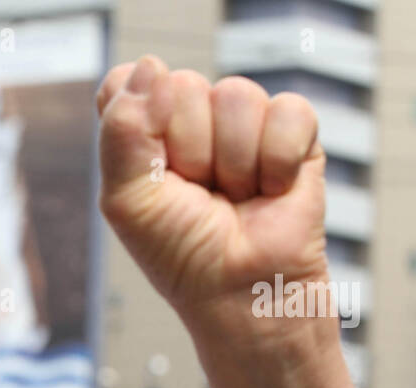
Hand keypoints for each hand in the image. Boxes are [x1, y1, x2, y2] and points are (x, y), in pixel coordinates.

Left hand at [96, 56, 329, 355]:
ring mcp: (241, 122)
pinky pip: (287, 110)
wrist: (241, 291)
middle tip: (198, 194)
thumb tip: (152, 67)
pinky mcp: (293, 132)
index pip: (130, 81)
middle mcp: (190, 119)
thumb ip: (122, 131)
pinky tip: (271, 190)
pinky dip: (278, 160)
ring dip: (234, 163)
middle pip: (183, 86)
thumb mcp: (127, 200)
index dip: (140, 117)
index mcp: (143, 130)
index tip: (152, 166)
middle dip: (189, 152)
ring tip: (235, 197)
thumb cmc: (181, 254)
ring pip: (235, 96)